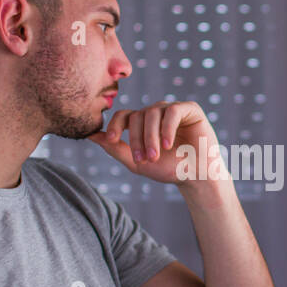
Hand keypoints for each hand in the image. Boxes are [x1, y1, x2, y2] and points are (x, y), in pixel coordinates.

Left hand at [89, 100, 223, 186]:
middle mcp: (156, 113)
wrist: (195, 176)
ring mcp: (172, 109)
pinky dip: (167, 128)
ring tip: (155, 155)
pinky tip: (168, 144)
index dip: (115, 125)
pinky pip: (173, 111)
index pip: (123, 115)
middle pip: (137, 116)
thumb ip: (114, 148)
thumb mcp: (136, 162)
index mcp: (142, 123)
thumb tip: (90, 136)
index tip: (112, 140)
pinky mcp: (189, 109)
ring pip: (152, 113)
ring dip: (151, 136)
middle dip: (137, 139)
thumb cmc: (167, 169)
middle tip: (143, 159)